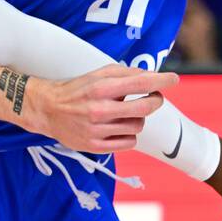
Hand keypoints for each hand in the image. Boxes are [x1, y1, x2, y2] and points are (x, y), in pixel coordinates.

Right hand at [25, 64, 177, 152]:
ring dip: (138, 118)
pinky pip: (129, 143)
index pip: (140, 82)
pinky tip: (119, 127)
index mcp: (101, 88)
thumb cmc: (77, 89)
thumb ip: (124, 73)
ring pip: (138, 126)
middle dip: (156, 100)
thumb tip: (152, 75)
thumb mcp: (97, 74)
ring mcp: (97, 130)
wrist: (47, 110)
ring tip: (126, 113)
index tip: (174, 79)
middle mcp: (100, 109)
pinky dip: (129, 135)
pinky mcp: (95, 147)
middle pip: (145, 107)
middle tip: (155, 97)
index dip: (161, 81)